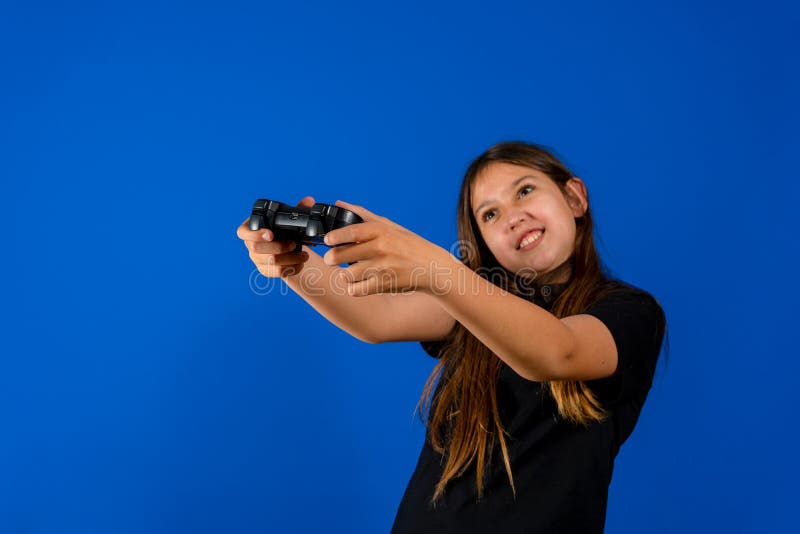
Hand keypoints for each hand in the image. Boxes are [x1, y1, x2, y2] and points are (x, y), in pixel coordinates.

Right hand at [236, 196, 314, 277]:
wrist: (287, 247)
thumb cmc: (284, 230)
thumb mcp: (289, 219)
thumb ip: (298, 209)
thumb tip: (309, 201)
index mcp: (251, 229)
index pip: (242, 233)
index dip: (254, 234)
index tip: (270, 234)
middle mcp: (250, 244)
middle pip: (257, 249)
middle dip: (279, 246)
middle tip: (295, 244)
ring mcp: (256, 259)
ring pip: (270, 262)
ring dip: (290, 259)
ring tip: (304, 255)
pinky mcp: (265, 270)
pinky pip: (276, 272)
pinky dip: (291, 268)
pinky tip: (300, 264)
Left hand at [322, 200, 453, 295]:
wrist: (432, 268)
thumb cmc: (409, 245)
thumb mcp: (389, 226)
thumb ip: (362, 215)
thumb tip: (338, 204)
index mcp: (381, 231)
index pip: (350, 231)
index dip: (334, 237)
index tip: (327, 240)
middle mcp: (381, 248)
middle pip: (341, 255)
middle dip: (331, 258)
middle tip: (332, 259)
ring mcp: (382, 267)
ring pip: (346, 274)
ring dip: (344, 275)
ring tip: (350, 272)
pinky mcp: (384, 285)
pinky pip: (356, 290)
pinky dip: (354, 288)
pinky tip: (359, 283)